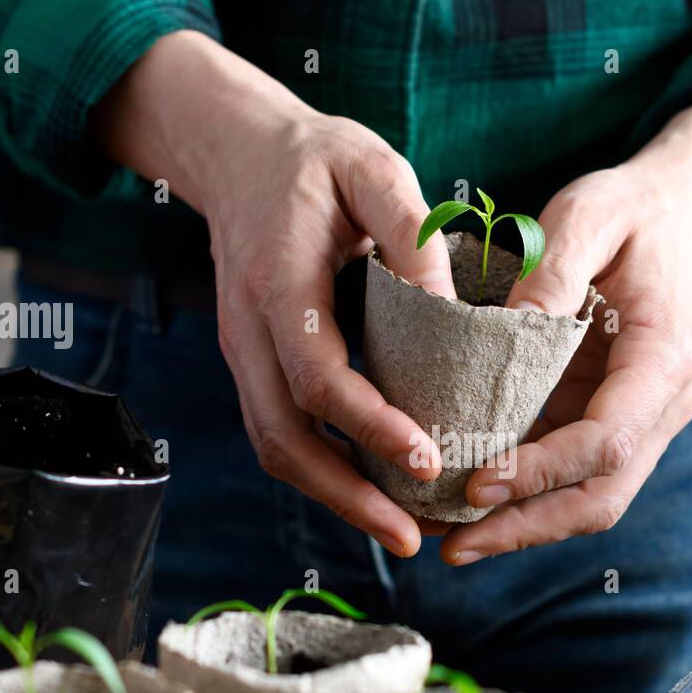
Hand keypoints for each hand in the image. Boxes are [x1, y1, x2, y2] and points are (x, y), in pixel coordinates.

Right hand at [95, 31, 453, 556]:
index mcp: (279, 284)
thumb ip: (411, 231)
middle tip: (414, 537)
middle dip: (349, 497)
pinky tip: (375, 493)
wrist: (238, 155)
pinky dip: (326, 474)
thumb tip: (453, 312)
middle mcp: (248, 333)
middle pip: (285, 439)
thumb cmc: (315, 161)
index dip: (370, 426)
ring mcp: (243, 356)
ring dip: (336, 499)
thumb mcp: (372, 167)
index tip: (427, 460)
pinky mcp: (254, 368)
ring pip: (277, 450)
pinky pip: (282, 435)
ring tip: (403, 533)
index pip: (318, 378)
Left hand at [440, 105, 691, 564]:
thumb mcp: (588, 214)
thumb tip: (504, 332)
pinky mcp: (605, 423)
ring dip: (521, 526)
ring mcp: (637, 422)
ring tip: (447, 540)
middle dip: (528, 527)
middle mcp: (659, 406)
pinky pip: (568, 478)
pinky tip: (463, 508)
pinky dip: (521, 499)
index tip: (478, 484)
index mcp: (664, 360)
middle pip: (602, 495)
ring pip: (586, 500)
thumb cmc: (627, 211)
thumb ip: (553, 270)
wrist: (670, 216)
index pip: (607, 442)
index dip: (543, 472)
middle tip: (453, 547)